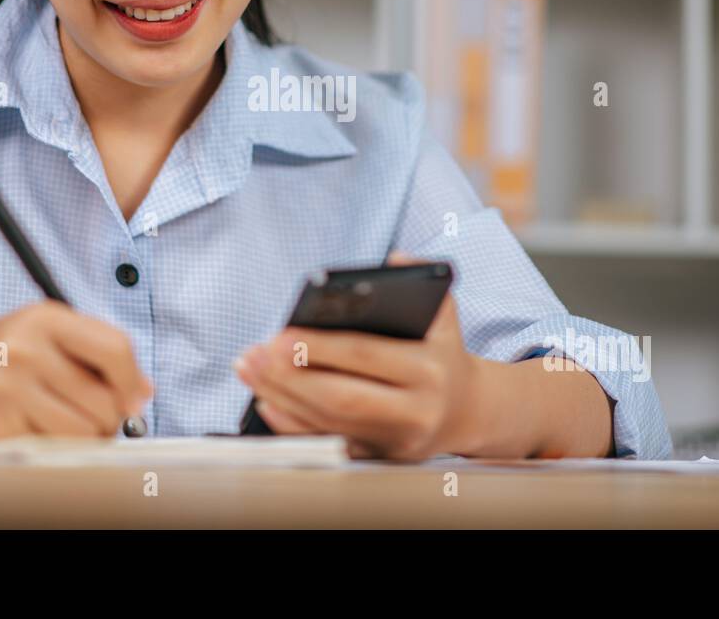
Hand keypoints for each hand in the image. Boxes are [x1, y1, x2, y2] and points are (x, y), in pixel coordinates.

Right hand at [0, 301, 151, 449]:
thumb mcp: (39, 337)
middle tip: (86, 421)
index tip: (136, 401)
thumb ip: (92, 356)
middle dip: (106, 421)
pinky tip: (23, 432)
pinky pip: (49, 450)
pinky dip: (44, 450)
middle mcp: (27, 346)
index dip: (133, 380)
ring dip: (79, 440)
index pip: (115, 347)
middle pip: (105, 401)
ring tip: (53, 426)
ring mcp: (8, 385)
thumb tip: (144, 391)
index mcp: (45, 317)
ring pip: (83, 432)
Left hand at [235, 259, 482, 460]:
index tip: (279, 334)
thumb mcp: (444, 311)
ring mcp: (396, 440)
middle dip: (290, 377)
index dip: (318, 347)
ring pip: (328, 423)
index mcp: (428, 368)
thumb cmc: (441, 350)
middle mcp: (416, 410)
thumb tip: (394, 260)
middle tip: (254, 354)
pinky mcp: (378, 457)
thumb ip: (421, 278)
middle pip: (340, 397)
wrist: (468, 409)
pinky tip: (266, 401)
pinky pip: (328, 444)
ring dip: (280, 396)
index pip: (365, 355)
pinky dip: (292, 425)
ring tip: (249, 369)